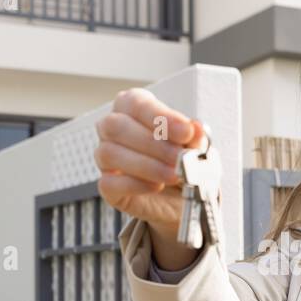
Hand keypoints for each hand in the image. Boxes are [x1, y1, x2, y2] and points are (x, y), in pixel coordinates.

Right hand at [94, 87, 209, 231]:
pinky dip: (135, 185)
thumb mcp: (194, 146)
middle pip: (116, 126)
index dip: (160, 117)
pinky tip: (157, 186)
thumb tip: (196, 128)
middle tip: (180, 158)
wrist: (181, 196)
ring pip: (110, 154)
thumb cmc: (183, 160)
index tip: (186, 131)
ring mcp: (104, 157)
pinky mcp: (106, 186)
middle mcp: (112, 128)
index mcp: (132, 107)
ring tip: (173, 175)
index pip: (136, 103)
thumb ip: (194, 136)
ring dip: (147, 166)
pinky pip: (109, 183)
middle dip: (153, 143)